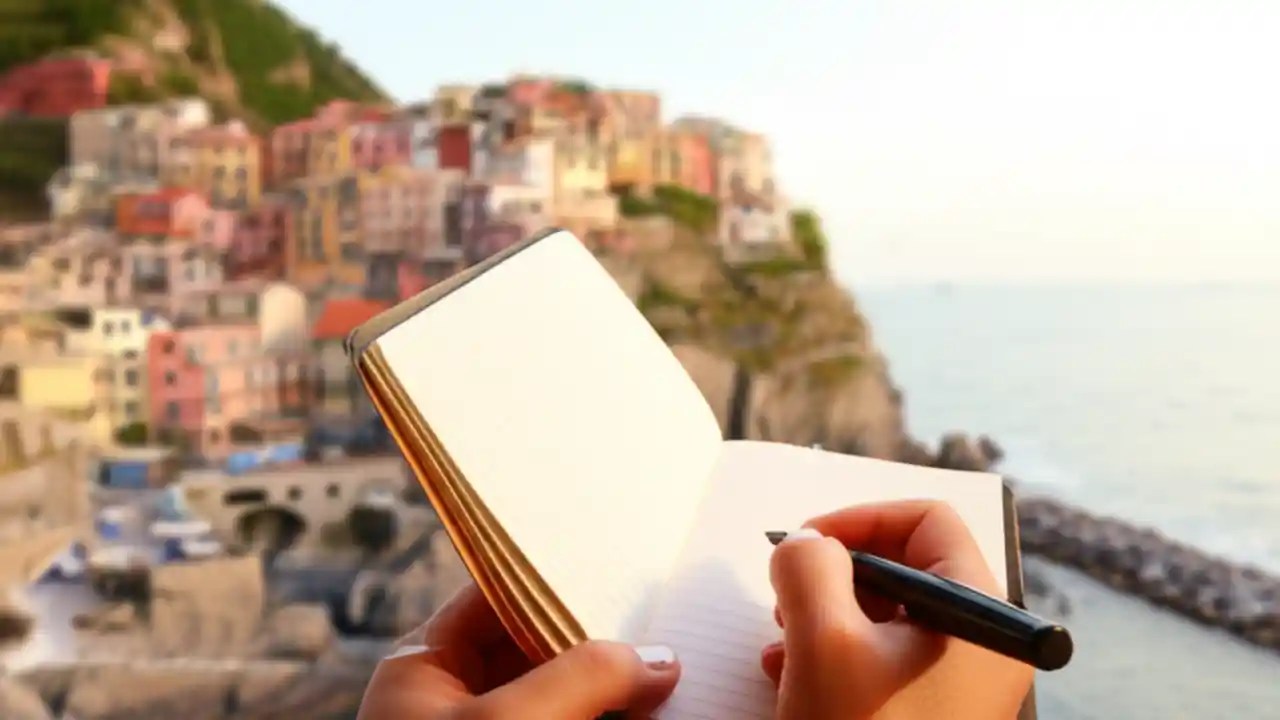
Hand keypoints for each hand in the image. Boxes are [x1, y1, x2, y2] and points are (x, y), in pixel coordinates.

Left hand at [357, 582, 680, 719]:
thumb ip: (586, 677)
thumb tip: (659, 659)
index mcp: (425, 670)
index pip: (496, 599)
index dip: (557, 587)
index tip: (624, 579)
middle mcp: (454, 704)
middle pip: (535, 651)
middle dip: (598, 645)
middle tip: (663, 632)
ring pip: (561, 700)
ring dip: (612, 695)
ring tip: (672, 676)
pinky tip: (652, 719)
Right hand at [762, 500, 1034, 719]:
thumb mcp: (823, 643)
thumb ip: (810, 569)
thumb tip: (806, 544)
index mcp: (980, 618)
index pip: (929, 523)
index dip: (861, 518)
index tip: (805, 544)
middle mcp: (978, 645)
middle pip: (905, 565)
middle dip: (836, 572)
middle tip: (789, 595)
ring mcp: (954, 684)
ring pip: (885, 613)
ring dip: (825, 614)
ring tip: (783, 641)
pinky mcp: (924, 712)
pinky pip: (879, 657)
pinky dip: (831, 651)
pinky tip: (788, 674)